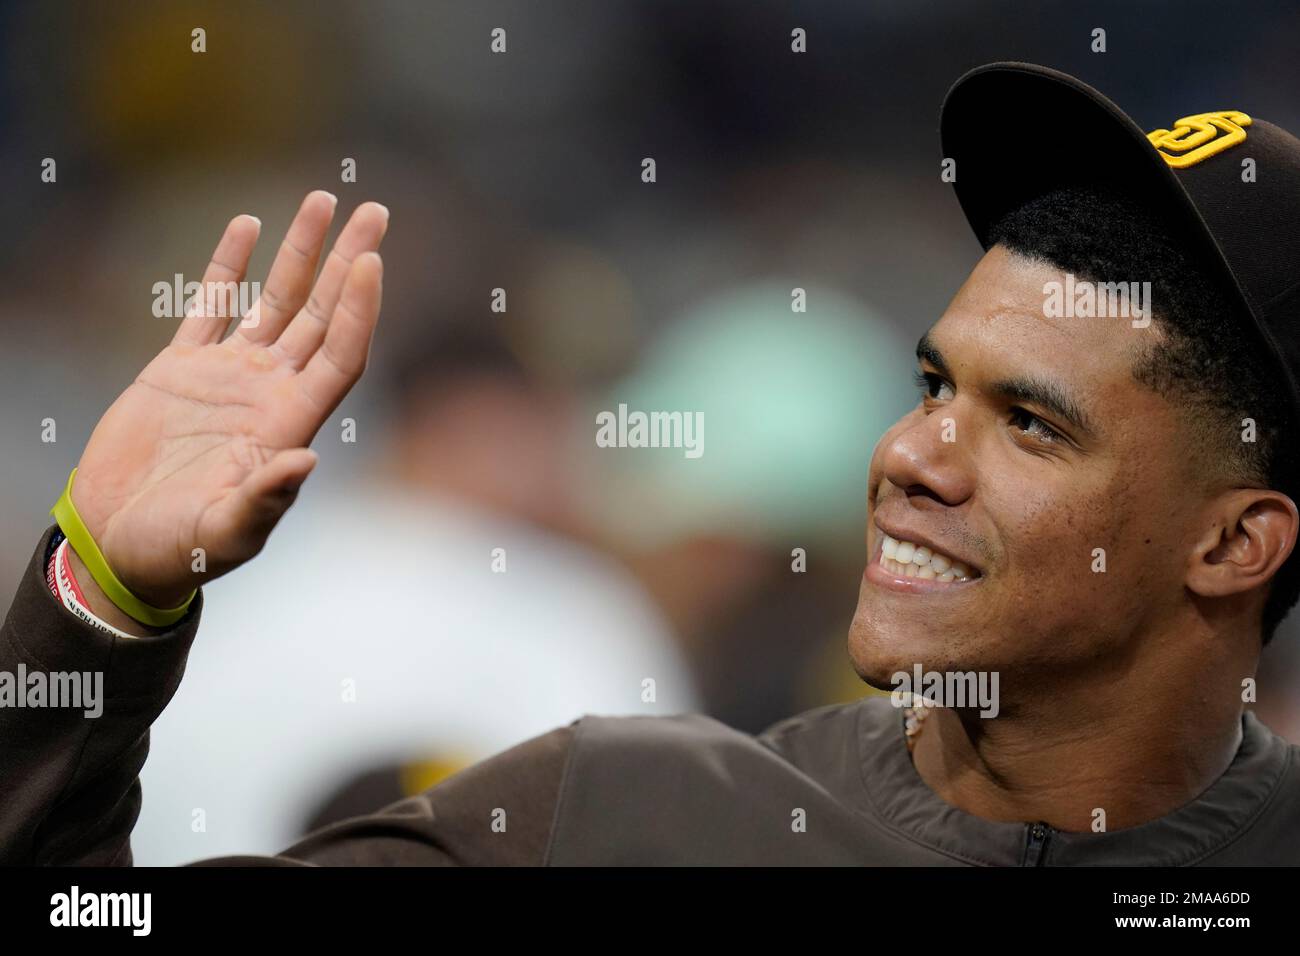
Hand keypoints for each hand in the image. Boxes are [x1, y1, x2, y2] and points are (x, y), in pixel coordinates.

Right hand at [69, 191, 388, 608]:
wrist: (121, 542)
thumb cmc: (181, 550)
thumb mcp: (226, 532)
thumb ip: (265, 499)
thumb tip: (305, 460)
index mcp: (290, 424)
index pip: (341, 354)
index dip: (358, 310)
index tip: (372, 261)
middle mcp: (270, 390)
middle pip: (322, 313)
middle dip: (348, 262)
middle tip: (374, 211)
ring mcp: (229, 375)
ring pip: (274, 299)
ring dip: (299, 252)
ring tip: (321, 199)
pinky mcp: (181, 368)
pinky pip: (211, 304)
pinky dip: (227, 266)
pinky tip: (248, 225)